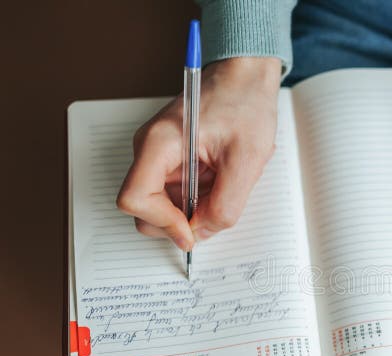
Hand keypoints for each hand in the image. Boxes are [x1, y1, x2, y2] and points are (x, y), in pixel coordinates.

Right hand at [116, 57, 282, 250]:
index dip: (163, 223)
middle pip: (143, 209)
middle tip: (214, 210)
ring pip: (161, 206)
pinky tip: (218, 180)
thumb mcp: (246, 160)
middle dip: (178, 221)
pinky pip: (174, 195)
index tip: (193, 231)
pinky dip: (196, 200)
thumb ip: (225, 205)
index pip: (135, 199)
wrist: (245, 77)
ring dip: (191, 211)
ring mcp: (157, 156)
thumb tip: (203, 233)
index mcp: (159, 143)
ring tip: (221, 185)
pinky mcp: (170, 161)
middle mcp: (149, 150)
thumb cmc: (245, 104)